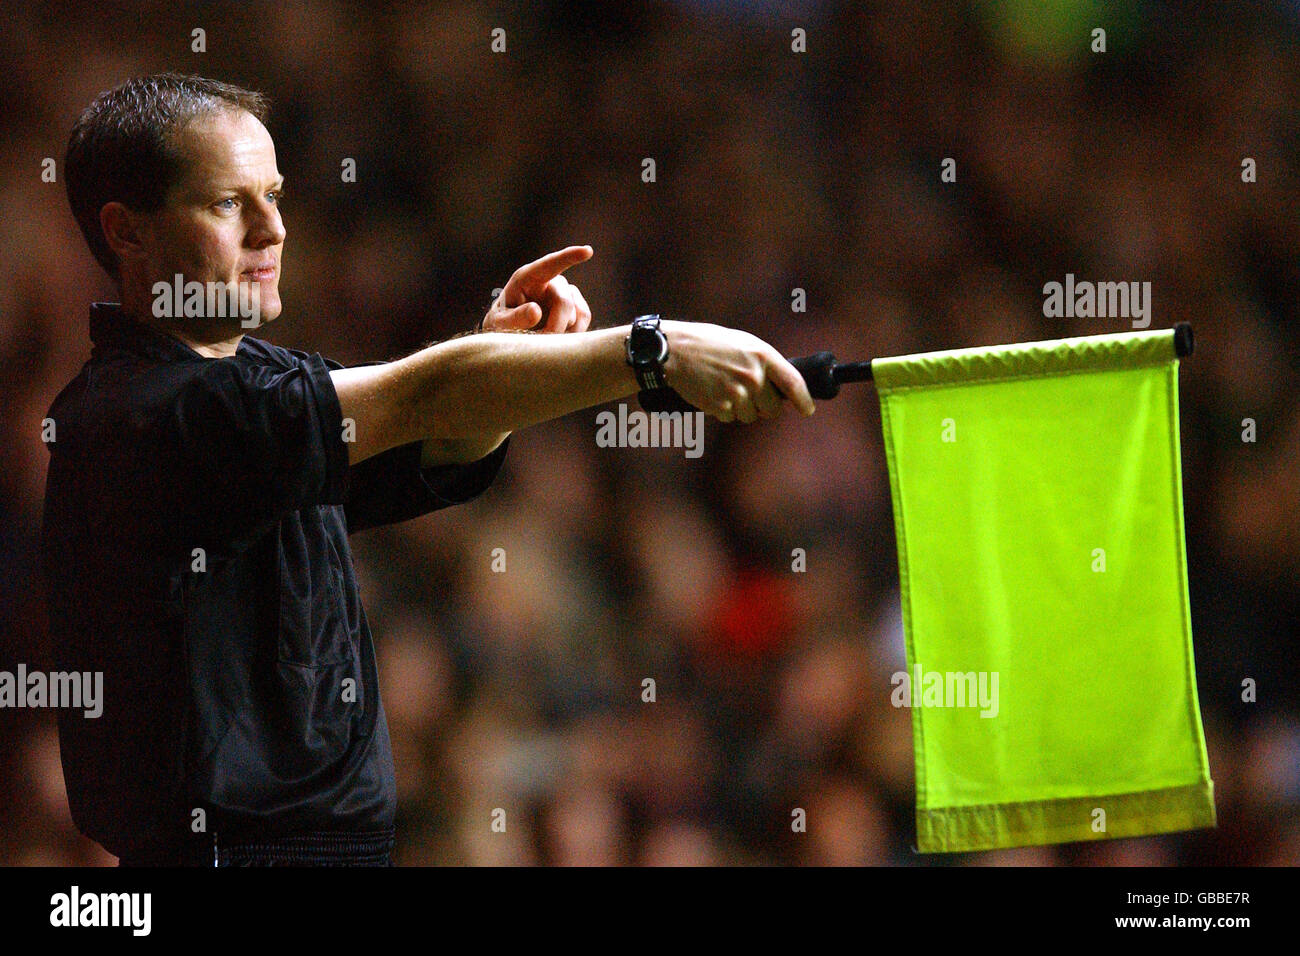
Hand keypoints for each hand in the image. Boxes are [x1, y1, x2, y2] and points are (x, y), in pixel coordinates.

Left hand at [482, 245, 593, 333]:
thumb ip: (514, 318)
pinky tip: (559, 338)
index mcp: (528, 277)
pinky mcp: (577, 307)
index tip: (587, 251)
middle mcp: (550, 281)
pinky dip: (574, 333)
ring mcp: (566, 292)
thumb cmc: (501, 324)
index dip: (569, 257)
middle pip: (563, 301)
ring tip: (542, 339)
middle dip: (554, 327)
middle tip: (540, 343)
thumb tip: (536, 311)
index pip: (550, 264)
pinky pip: (584, 318)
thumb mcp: (499, 323)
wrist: (510, 333)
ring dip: (561, 332)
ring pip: (575, 313)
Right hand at [659, 320, 815, 422]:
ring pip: (750, 416)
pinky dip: (721, 410)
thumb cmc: (707, 344)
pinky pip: (729, 418)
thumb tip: (778, 386)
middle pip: (772, 408)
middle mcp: (754, 375)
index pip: (793, 382)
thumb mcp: (742, 343)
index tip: (807, 410)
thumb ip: (762, 362)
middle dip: (762, 407)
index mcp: (762, 355)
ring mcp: (737, 393)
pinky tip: (711, 392)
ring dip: (739, 408)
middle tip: (747, 394)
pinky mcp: (720, 406)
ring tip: (722, 387)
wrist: (675, 351)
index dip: (803, 399)